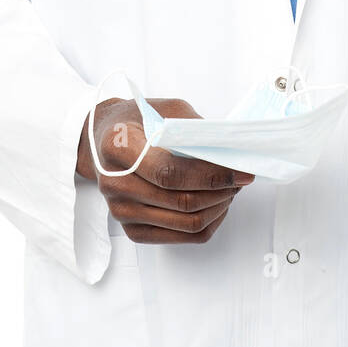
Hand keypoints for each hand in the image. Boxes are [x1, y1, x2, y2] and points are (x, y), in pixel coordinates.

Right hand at [76, 97, 253, 245]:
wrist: (105, 140)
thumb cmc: (138, 120)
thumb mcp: (166, 109)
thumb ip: (193, 129)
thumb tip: (229, 152)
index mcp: (118, 148)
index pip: (169, 173)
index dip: (209, 176)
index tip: (239, 171)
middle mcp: (114, 184)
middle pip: (181, 202)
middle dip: (221, 192)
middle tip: (241, 178)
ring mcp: (121, 211)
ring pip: (186, 224)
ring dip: (218, 207)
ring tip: (231, 189)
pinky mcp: (132, 230)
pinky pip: (181, 237)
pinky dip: (207, 223)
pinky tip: (216, 205)